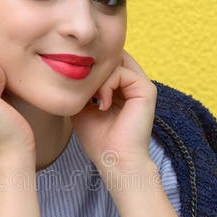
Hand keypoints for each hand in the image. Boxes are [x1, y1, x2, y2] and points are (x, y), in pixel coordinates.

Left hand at [71, 51, 156, 173]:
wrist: (114, 160)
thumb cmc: (98, 140)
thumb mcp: (82, 107)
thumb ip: (81, 86)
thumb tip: (70, 68)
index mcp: (121, 87)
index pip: (104, 62)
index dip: (88, 67)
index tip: (76, 87)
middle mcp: (133, 83)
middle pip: (110, 57)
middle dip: (92, 69)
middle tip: (83, 90)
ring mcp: (141, 85)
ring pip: (114, 62)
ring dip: (97, 79)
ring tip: (93, 100)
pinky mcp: (146, 89)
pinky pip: (121, 72)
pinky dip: (106, 86)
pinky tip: (103, 105)